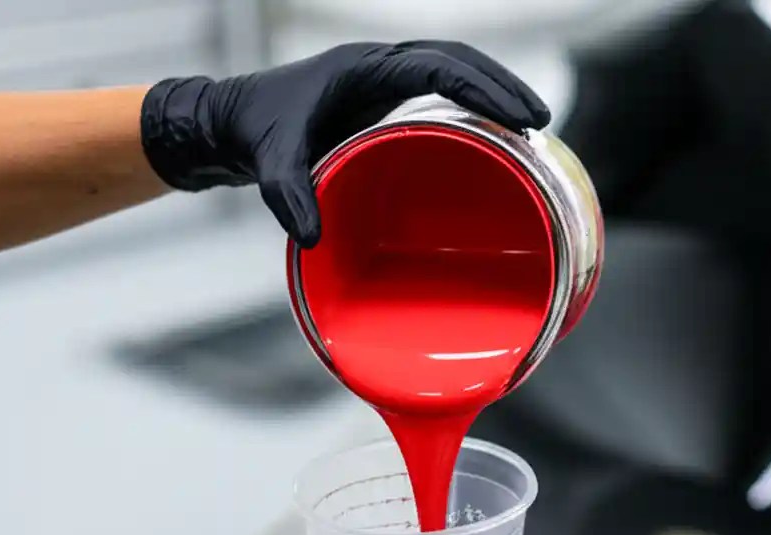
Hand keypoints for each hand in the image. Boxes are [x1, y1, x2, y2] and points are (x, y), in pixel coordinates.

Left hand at [140, 41, 551, 247]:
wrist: (231, 119)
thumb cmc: (253, 132)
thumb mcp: (268, 163)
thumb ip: (287, 194)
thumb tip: (313, 239)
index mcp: (363, 67)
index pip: (439, 65)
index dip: (484, 87)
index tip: (520, 116)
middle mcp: (380, 64)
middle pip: (459, 59)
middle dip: (503, 85)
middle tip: (540, 122)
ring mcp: (385, 77)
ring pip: (455, 68)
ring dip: (495, 90)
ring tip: (532, 126)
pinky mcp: (385, 95)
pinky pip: (441, 88)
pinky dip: (474, 103)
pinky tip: (494, 132)